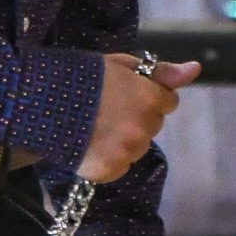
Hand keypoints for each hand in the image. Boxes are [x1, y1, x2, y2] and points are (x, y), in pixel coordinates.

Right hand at [80, 54, 198, 184]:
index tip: (125, 93)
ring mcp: (126, 152)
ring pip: (136, 148)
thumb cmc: (81, 77)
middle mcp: (143, 129)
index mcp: (149, 99)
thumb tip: (196, 69)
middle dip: (136, 118)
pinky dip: (107, 159)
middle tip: (106, 109)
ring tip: (94, 127)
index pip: (168, 102)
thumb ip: (161, 72)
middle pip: (152, 126)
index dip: (147, 95)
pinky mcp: (107, 171)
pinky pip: (118, 167)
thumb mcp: (121, 65)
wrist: (39, 101)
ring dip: (123, 141)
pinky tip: (88, 144)